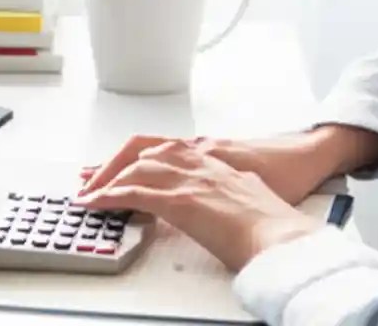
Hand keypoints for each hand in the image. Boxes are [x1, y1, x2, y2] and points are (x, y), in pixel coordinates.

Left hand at [72, 140, 323, 270]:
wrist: (290, 230)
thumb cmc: (278, 215)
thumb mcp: (248, 191)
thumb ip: (228, 188)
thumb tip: (222, 202)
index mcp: (213, 158)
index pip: (165, 148)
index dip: (137, 155)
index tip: (117, 164)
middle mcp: (199, 161)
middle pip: (143, 150)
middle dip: (114, 164)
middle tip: (90, 180)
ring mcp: (191, 179)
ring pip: (137, 167)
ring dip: (108, 180)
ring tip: (88, 195)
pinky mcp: (185, 201)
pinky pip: (137, 194)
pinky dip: (112, 197)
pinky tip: (98, 204)